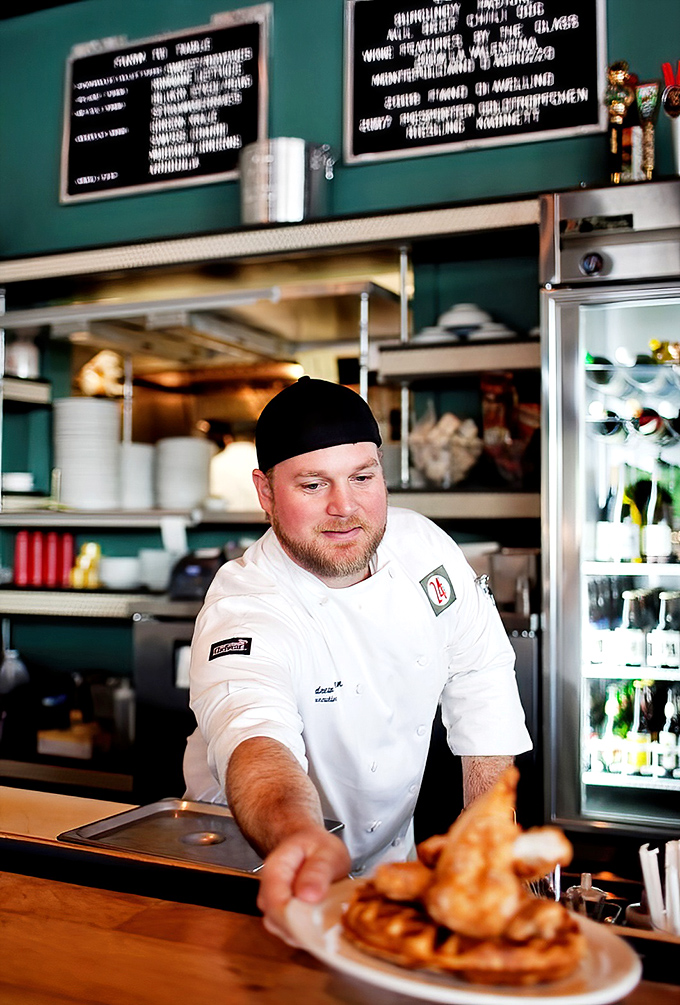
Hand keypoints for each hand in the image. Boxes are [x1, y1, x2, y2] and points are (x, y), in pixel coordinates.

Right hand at [256, 826, 350, 945]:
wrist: (307, 843)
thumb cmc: (316, 846)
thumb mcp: (326, 851)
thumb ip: (318, 871)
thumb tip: (308, 897)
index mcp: (276, 869)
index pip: (275, 903)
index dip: (296, 918)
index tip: (320, 922)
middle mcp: (268, 891)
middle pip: (277, 921)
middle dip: (305, 928)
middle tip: (332, 922)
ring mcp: (272, 906)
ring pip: (283, 931)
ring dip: (307, 932)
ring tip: (330, 920)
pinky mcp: (281, 917)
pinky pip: (290, 932)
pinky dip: (307, 933)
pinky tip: (323, 923)